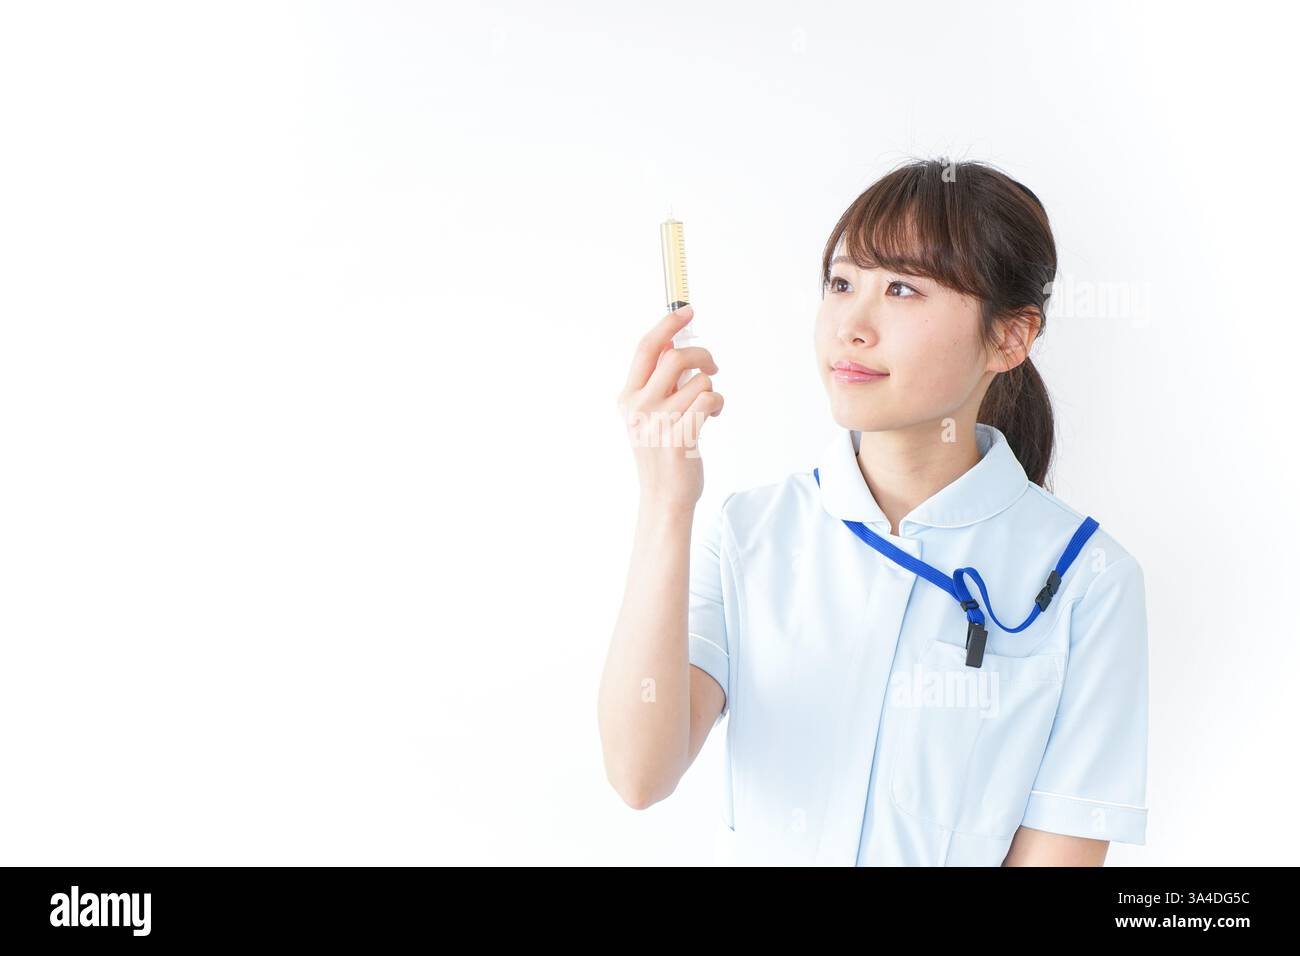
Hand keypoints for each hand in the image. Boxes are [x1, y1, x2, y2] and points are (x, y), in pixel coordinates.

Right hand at [616, 305, 723, 509]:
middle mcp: (639, 405)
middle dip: (703, 355)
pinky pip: (709, 398)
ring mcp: (659, 420)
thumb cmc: (661, 454)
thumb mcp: (647, 416)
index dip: (668, 324)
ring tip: (707, 406)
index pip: (646, 348)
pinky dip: (717, 403)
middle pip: (677, 356)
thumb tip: (674, 344)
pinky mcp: (680, 434)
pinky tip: (712, 415)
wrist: (663, 497)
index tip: (688, 310)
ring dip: (711, 388)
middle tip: (712, 366)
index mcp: (628, 396)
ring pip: (699, 379)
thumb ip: (657, 384)